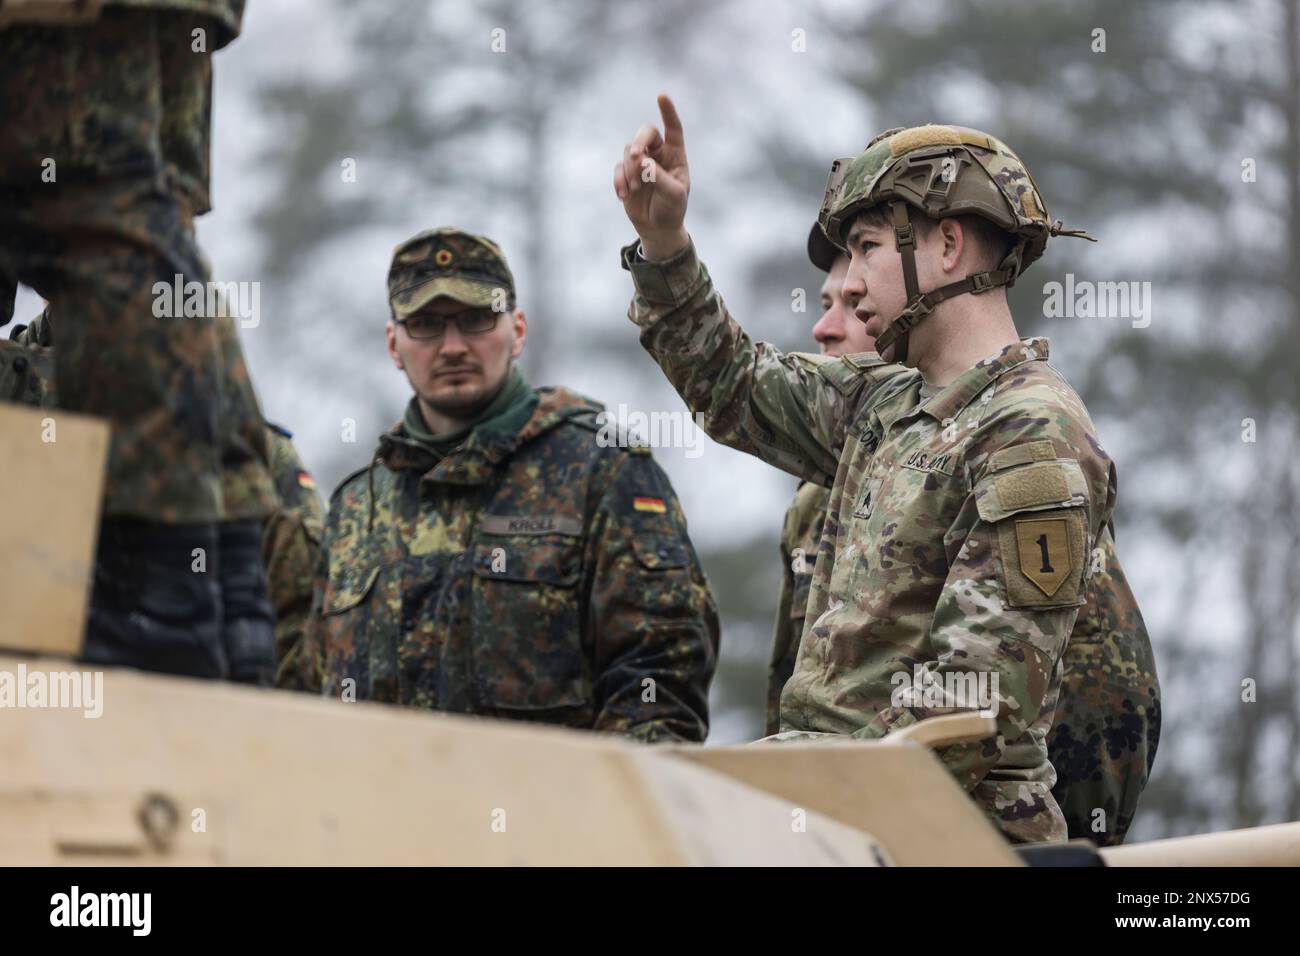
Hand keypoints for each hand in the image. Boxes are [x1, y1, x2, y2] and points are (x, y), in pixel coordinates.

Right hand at [614, 93, 689, 259]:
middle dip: (639, 142)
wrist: (658, 228)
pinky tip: (623, 196)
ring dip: (630, 170)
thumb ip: (659, 177)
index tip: (661, 96)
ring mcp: (640, 163)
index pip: (673, 128)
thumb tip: (641, 160)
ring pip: (629, 152)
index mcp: (675, 155)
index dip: (668, 112)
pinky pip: (618, 169)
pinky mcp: (626, 174)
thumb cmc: (672, 209)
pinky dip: (619, 181)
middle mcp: (658, 154)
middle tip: (636, 156)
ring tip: (634, 189)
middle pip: (645, 134)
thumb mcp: (673, 195)